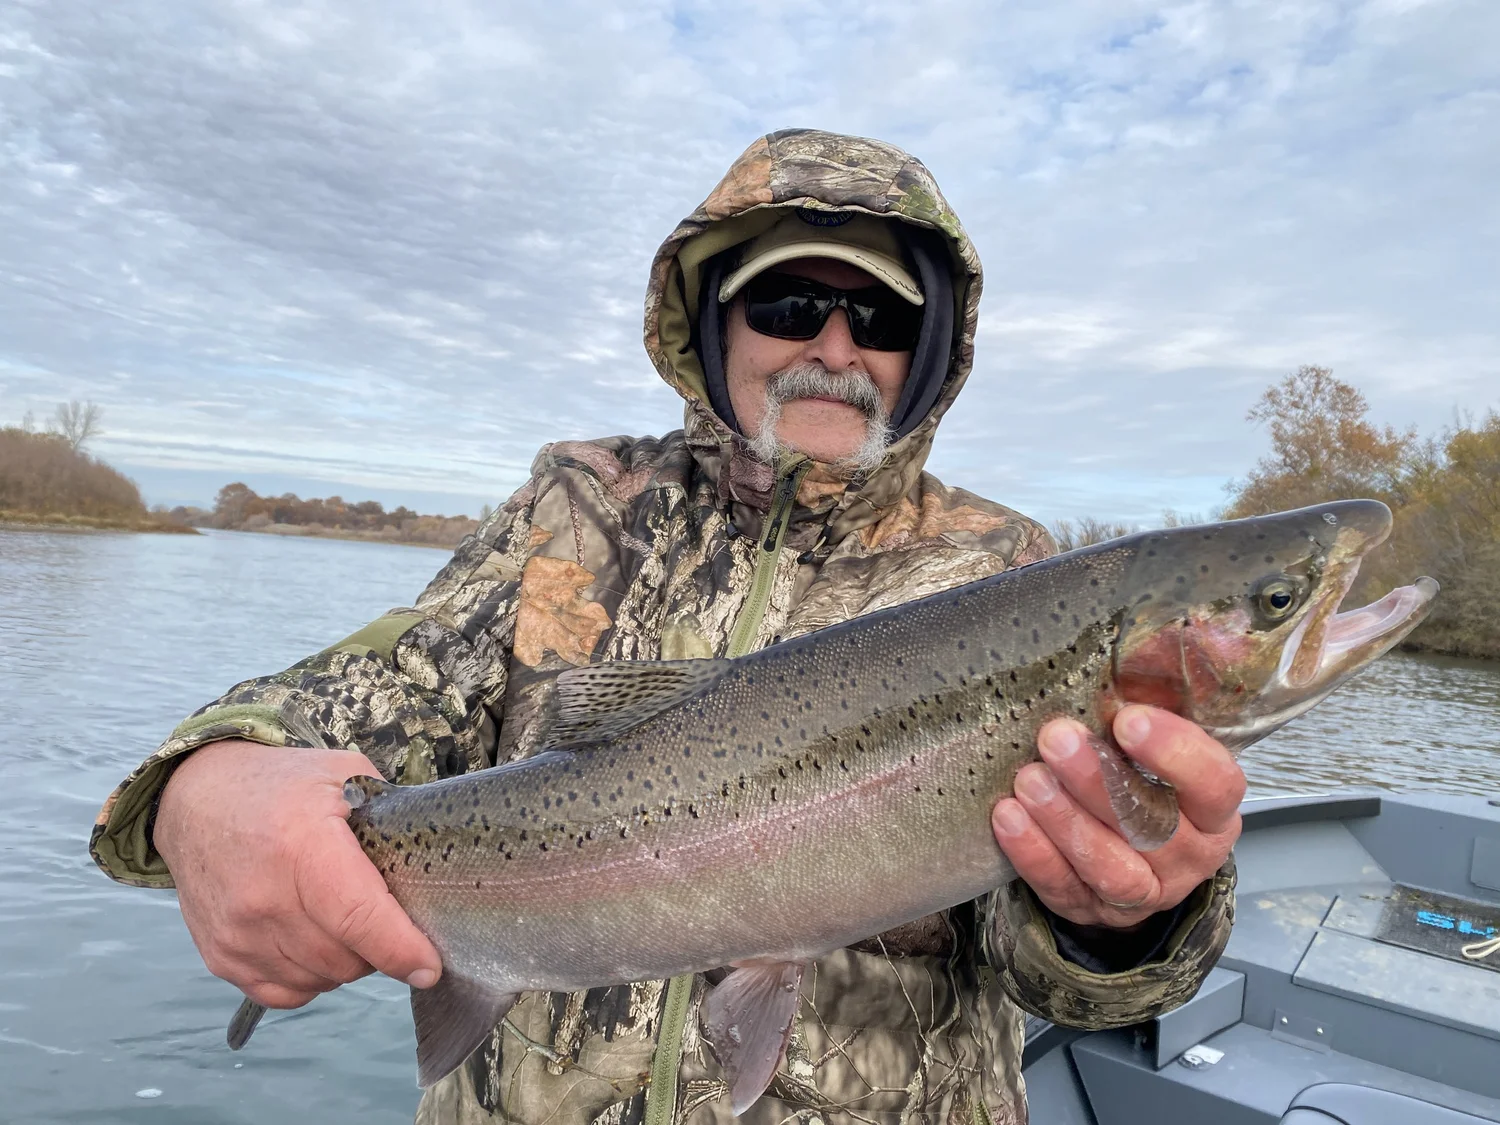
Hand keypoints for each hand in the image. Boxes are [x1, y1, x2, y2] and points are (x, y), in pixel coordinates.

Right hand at [154, 739, 441, 1008]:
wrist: (198, 799)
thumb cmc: (280, 786)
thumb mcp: (344, 775)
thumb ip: (390, 816)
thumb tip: (430, 865)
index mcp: (303, 846)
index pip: (359, 917)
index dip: (401, 949)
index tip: (429, 967)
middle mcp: (263, 897)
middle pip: (345, 958)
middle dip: (378, 948)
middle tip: (382, 916)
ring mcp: (237, 933)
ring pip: (319, 980)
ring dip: (346, 963)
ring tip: (346, 922)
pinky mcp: (221, 956)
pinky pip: (284, 993)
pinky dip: (310, 978)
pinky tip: (315, 942)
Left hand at [991, 706, 1243, 928]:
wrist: (1126, 856)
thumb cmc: (1140, 779)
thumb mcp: (1157, 746)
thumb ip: (1150, 701)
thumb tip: (1140, 635)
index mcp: (1215, 809)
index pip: (1216, 784)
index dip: (1176, 753)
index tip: (1127, 719)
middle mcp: (1189, 854)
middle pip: (1153, 826)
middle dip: (1100, 781)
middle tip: (1056, 738)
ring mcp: (1144, 890)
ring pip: (1112, 868)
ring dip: (1065, 821)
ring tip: (1028, 780)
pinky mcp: (1092, 909)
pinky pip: (1064, 888)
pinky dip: (1034, 854)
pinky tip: (1007, 817)